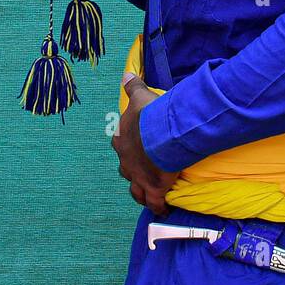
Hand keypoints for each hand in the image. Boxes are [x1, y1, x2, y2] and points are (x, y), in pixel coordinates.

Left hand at [112, 74, 179, 216]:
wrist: (161, 134)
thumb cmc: (150, 115)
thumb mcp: (140, 97)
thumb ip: (133, 87)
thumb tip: (127, 74)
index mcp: (122, 140)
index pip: (120, 144)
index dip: (127, 146)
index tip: (135, 146)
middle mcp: (126, 161)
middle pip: (126, 170)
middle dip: (133, 171)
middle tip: (143, 170)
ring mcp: (138, 178)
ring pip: (136, 191)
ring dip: (141, 192)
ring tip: (149, 195)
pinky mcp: (153, 189)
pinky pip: (155, 203)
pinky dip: (158, 207)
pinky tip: (164, 210)